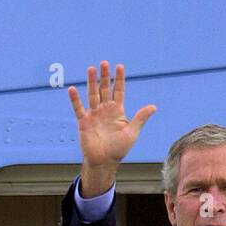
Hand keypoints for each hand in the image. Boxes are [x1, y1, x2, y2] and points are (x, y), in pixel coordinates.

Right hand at [68, 60, 155, 184]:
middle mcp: (105, 110)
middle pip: (104, 89)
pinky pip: (78, 108)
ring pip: (92, 94)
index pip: (118, 91)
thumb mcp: (132, 133)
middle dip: (104, 76)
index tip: (119, 66)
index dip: (119, 79)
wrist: (104, 162)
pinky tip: (72, 89)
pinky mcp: (83, 122)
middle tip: (104, 63)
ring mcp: (94, 115)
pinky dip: (75, 100)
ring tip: (91, 69)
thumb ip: (140, 118)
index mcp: (117, 111)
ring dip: (91, 82)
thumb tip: (154, 106)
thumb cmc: (119, 149)